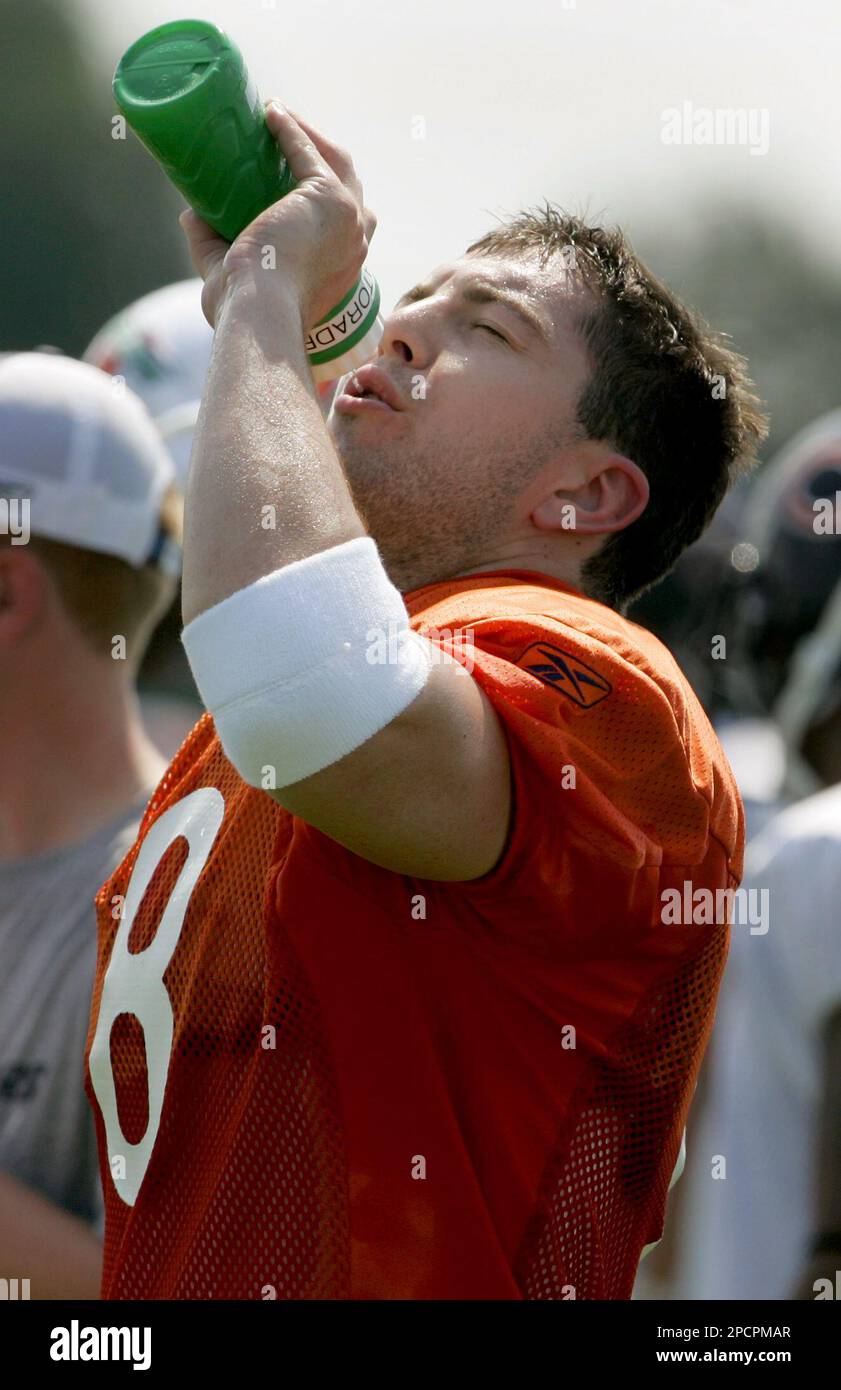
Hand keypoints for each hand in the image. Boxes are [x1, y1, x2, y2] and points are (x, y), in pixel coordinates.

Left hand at [179, 102, 376, 329]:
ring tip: (278, 115)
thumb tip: (191, 212)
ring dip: (310, 134)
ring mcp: (349, 219)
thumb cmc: (248, 310)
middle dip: (320, 155)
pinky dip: (292, 130)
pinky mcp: (329, 198)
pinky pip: (310, 152)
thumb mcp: (232, 273)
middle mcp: (355, 242)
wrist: (260, 311)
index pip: (343, 221)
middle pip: (349, 183)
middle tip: (283, 136)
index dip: (320, 192)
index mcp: (342, 267)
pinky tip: (271, 113)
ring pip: (337, 161)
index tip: (287, 173)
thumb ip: (213, 242)